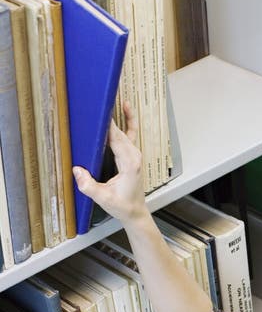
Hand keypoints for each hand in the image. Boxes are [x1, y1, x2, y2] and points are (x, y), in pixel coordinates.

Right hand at [72, 102, 147, 225]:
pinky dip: (129, 120)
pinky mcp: (133, 156)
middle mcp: (134, 156)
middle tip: (94, 102)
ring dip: (116, 115)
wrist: (135, 212)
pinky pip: (131, 134)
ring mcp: (135, 155)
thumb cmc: (122, 206)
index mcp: (129, 164)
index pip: (115, 138)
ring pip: (125, 131)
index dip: (106, 124)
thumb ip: (89, 185)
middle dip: (106, 117)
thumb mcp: (103, 198)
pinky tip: (126, 107)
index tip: (97, 110)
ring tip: (105, 99)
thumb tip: (76, 170)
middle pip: (118, 132)